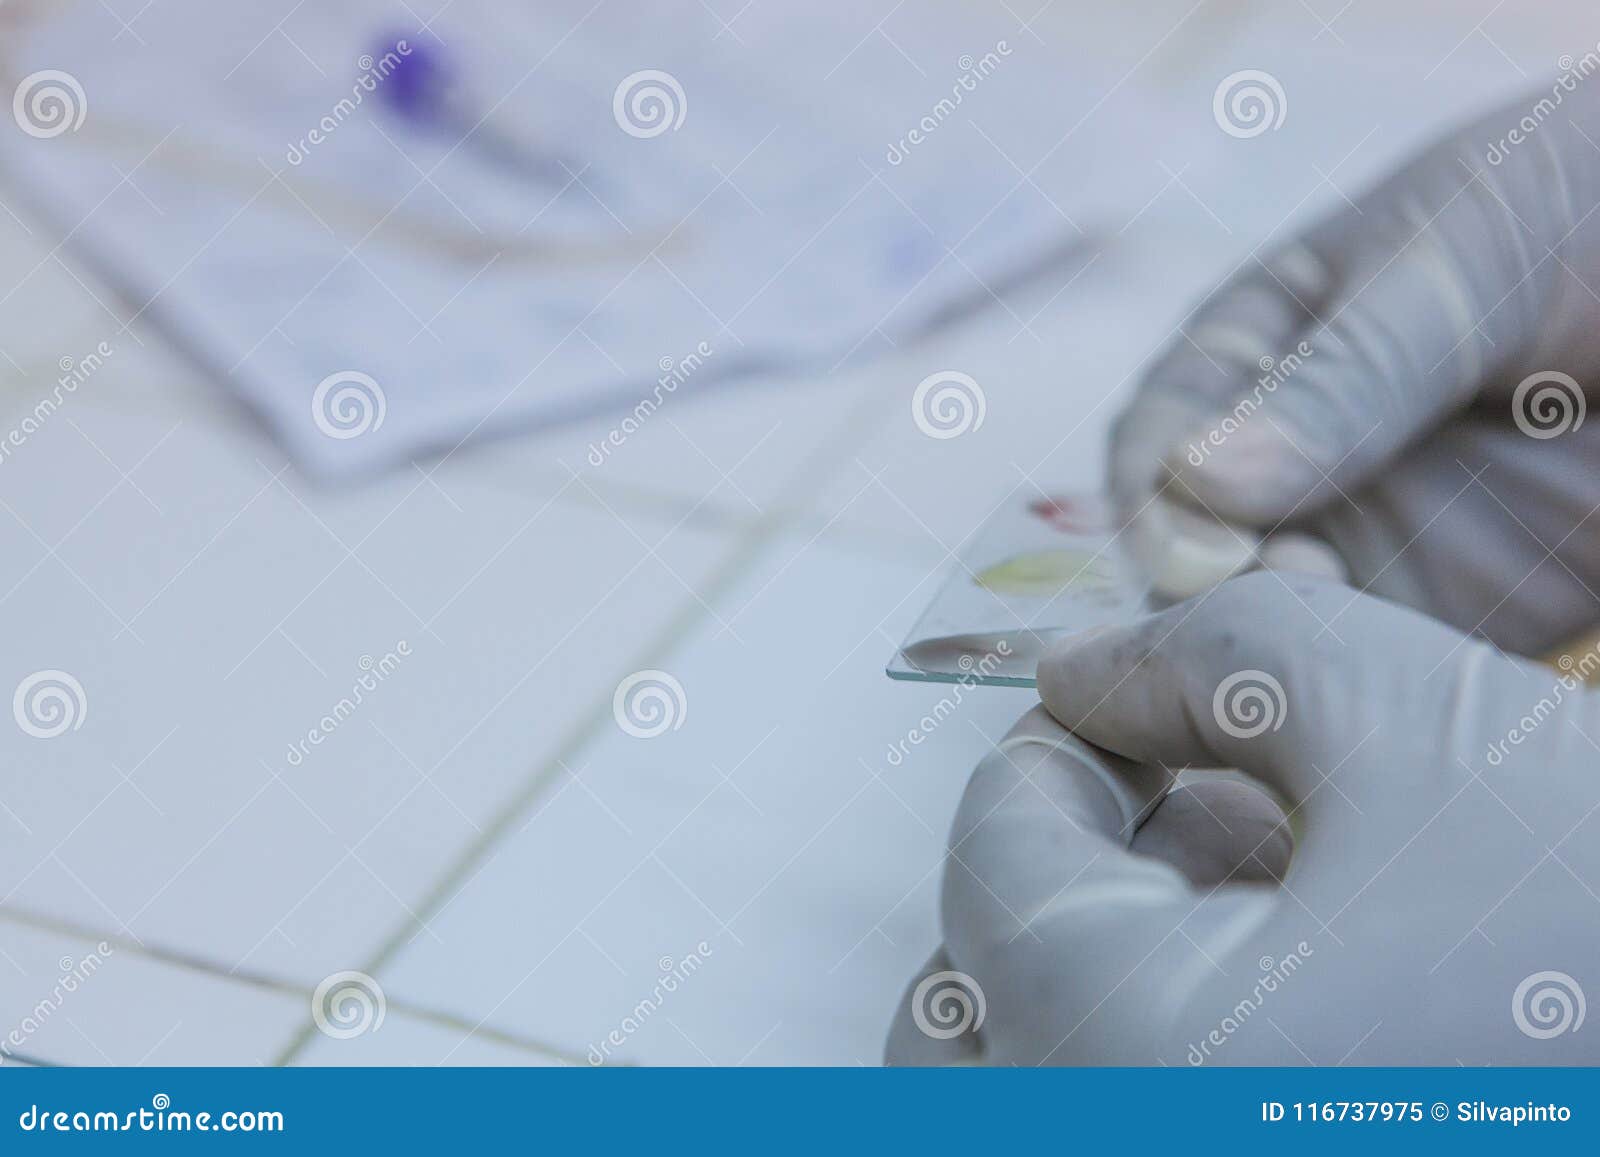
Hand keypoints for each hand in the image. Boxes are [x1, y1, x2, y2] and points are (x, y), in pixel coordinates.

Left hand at [885, 574, 1599, 1064]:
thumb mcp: (1414, 714)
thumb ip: (1212, 651)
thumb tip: (1085, 669)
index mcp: (1117, 1045)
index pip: (995, 847)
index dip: (1070, 742)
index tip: (1145, 704)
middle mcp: (1106, 1141)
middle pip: (976, 987)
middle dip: (1067, 866)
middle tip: (1182, 794)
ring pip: (1038, 1068)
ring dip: (1113, 953)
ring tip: (1269, 881)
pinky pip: (1132, 1105)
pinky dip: (1169, 1035)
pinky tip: (1305, 977)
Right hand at [1113, 81, 1599, 655]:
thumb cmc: (1586, 205)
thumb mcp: (1458, 256)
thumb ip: (1341, 372)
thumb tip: (1199, 478)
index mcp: (1266, 345)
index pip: (1164, 432)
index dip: (1157, 491)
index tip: (1191, 546)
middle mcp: (1300, 451)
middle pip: (1200, 546)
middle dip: (1208, 588)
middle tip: (1268, 606)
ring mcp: (1382, 529)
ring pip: (1277, 617)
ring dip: (1280, 645)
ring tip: (1326, 651)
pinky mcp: (1467, 603)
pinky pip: (1380, 663)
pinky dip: (1360, 686)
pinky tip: (1377, 686)